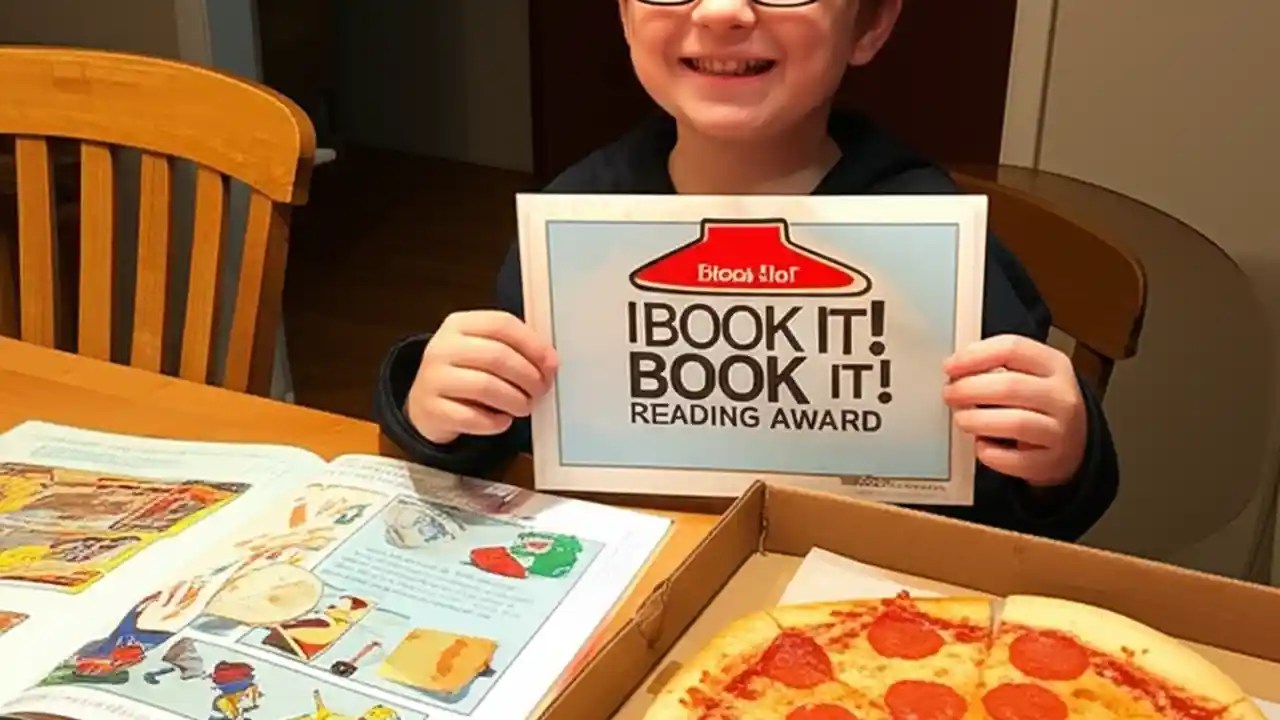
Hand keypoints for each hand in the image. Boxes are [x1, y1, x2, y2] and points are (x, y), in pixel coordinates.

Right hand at [406, 311, 557, 444]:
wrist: (425, 403)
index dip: (533, 344)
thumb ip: (512, 349)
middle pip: (497, 356)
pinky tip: (502, 420)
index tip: (551, 363)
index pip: (502, 324)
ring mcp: (433, 378)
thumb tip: (548, 362)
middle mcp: (442, 347)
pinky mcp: (431, 409)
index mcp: (459, 324)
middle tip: (541, 390)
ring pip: (486, 387)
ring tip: (524, 406)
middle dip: (528, 376)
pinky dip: (496, 422)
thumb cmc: (465, 374)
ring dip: (515, 400)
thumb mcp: (481, 350)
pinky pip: (473, 417)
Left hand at [941, 335, 1086, 486]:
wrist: (1075, 443)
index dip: (974, 356)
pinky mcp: (1050, 462)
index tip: (949, 366)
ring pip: (1014, 422)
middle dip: (969, 389)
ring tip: (961, 418)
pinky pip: (1013, 459)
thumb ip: (997, 365)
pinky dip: (989, 452)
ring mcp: (1059, 431)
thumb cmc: (1040, 403)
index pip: (1012, 349)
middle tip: (949, 394)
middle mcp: (1061, 396)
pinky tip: (981, 444)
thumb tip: (955, 369)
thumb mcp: (1031, 373)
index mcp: (1054, 365)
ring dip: (976, 420)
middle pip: (1010, 386)